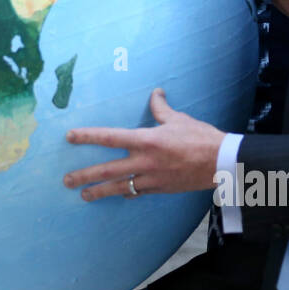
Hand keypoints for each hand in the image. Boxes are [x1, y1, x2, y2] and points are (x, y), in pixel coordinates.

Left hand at [63, 88, 223, 199]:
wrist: (221, 163)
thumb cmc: (200, 138)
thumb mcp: (178, 119)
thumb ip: (160, 108)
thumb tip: (155, 93)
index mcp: (146, 140)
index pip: (110, 137)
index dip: (88, 137)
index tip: (70, 137)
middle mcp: (144, 161)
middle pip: (108, 170)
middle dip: (85, 175)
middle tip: (67, 180)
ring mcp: (151, 178)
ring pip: (119, 187)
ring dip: (99, 192)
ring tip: (83, 196)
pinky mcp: (160, 189)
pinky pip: (137, 192)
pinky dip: (125, 192)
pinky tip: (117, 194)